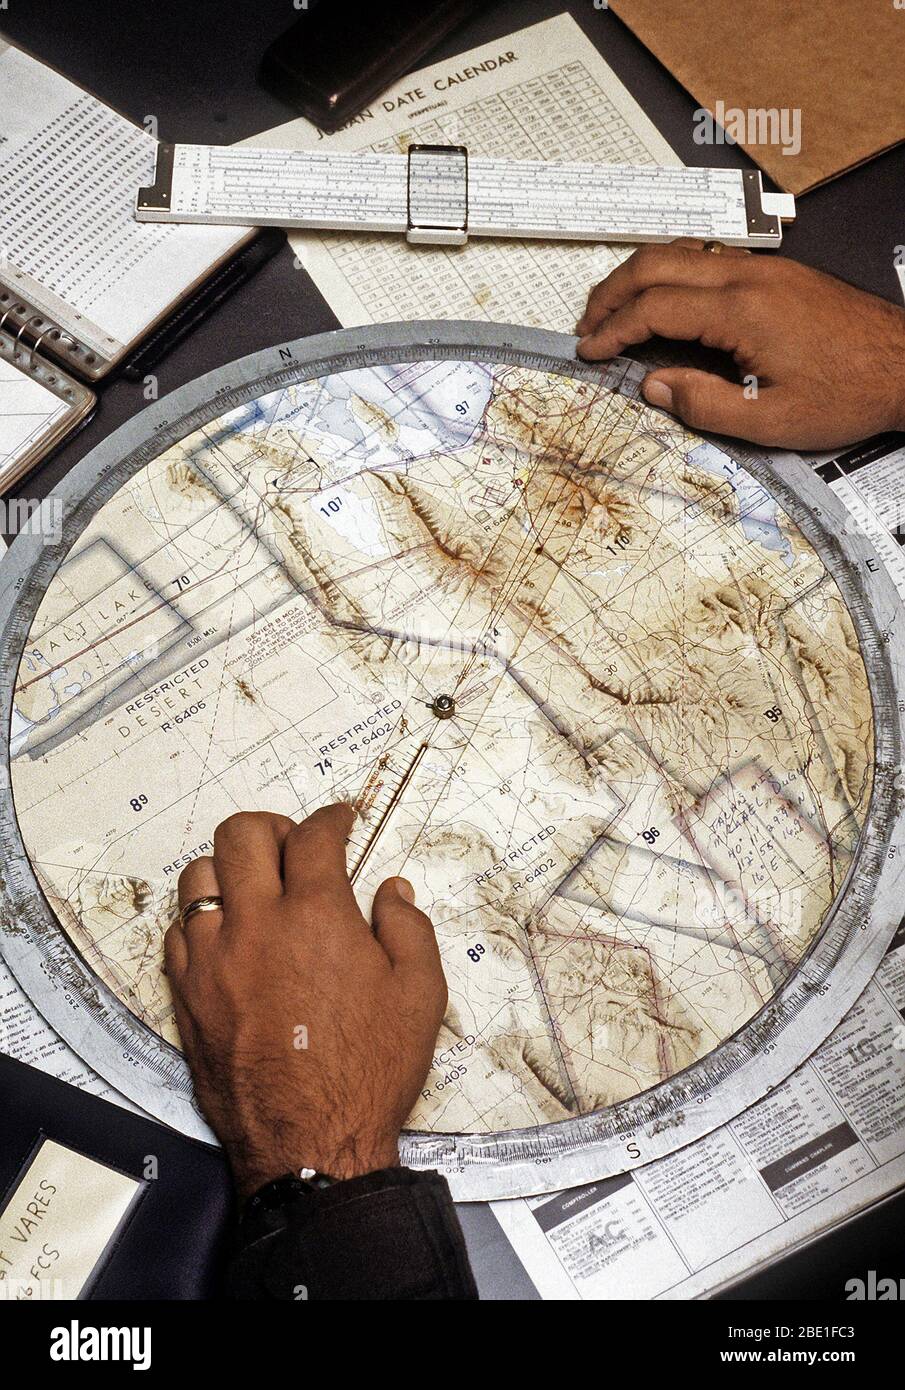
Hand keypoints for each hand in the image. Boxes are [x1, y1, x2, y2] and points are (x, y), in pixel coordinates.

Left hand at [164, 804, 446, 1195]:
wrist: (310, 1144)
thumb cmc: (369, 1073)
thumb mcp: (420, 995)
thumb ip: (409, 929)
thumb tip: (392, 892)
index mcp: (317, 916)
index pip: (314, 835)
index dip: (331, 817)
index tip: (340, 821)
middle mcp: (256, 926)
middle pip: (242, 834)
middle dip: (273, 826)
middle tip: (294, 845)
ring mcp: (212, 960)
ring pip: (199, 875)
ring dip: (230, 869)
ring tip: (256, 888)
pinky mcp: (187, 995)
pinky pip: (178, 931)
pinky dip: (202, 920)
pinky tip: (228, 937)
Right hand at [576, 241, 904, 448]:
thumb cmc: (852, 390)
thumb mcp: (771, 420)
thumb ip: (704, 404)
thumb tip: (656, 387)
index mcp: (742, 310)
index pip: (654, 307)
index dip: (613, 330)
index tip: (591, 350)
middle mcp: (749, 278)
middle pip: (655, 263)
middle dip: (611, 293)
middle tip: (588, 326)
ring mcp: (763, 269)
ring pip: (679, 251)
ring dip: (638, 277)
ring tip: (615, 311)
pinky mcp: (775, 273)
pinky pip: (706, 257)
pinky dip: (670, 273)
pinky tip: (664, 298)